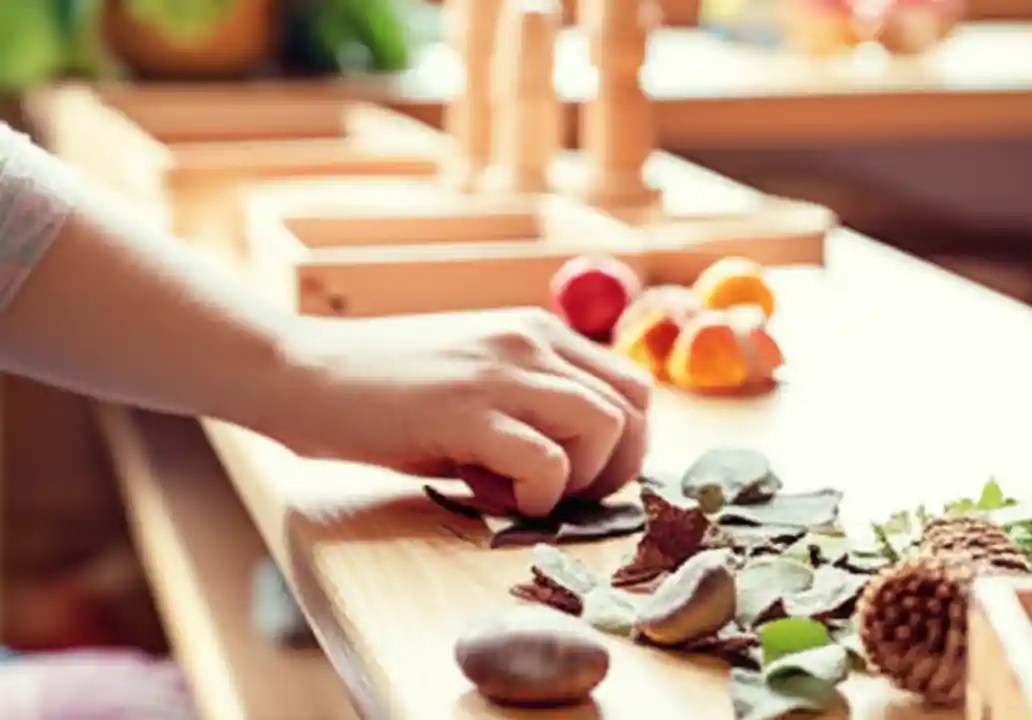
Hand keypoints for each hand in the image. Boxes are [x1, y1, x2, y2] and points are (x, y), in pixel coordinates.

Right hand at [259, 308, 651, 516]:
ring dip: (578, 479)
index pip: (632, 385)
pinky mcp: (466, 410)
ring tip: (521, 493)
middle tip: (560, 493)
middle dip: (614, 467)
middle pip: (634, 407)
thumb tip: (580, 461)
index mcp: (536, 333)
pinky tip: (489, 496)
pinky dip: (536, 496)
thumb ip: (528, 403)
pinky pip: (548, 463)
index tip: (578, 475)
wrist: (298, 372)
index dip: (622, 444)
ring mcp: (501, 371)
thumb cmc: (381, 390)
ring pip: (605, 427)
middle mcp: (530, 341)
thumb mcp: (472, 381)